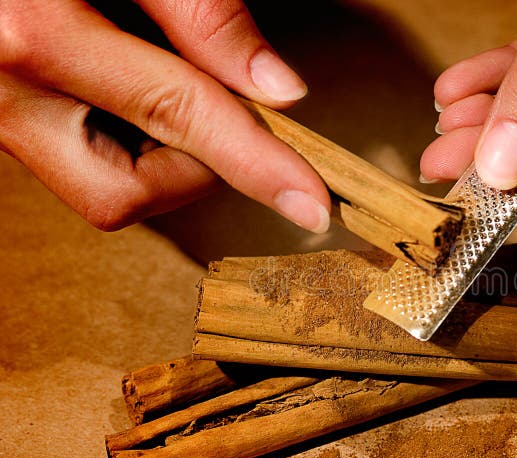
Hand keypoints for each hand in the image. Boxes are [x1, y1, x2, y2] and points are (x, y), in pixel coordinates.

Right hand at [0, 0, 329, 232]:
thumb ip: (201, 12)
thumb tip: (277, 90)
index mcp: (35, 34)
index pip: (180, 117)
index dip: (257, 164)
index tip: (310, 204)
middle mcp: (2, 92)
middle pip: (124, 193)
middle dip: (194, 169)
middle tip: (218, 113)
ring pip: (102, 190)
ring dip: (164, 161)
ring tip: (167, 86)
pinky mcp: (2, 118)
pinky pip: (80, 164)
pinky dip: (132, 145)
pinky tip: (134, 91)